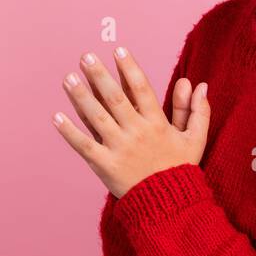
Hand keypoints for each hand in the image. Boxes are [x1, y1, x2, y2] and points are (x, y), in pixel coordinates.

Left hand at [52, 47, 210, 198]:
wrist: (169, 205)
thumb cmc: (180, 168)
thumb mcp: (195, 139)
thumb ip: (196, 110)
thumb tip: (199, 84)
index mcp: (157, 123)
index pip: (142, 89)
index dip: (129, 68)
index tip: (118, 50)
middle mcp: (137, 133)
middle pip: (115, 99)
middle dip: (99, 76)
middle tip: (86, 57)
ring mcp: (119, 149)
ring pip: (97, 118)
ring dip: (81, 97)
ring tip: (68, 78)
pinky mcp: (105, 165)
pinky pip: (84, 146)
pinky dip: (69, 132)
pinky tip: (56, 116)